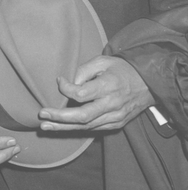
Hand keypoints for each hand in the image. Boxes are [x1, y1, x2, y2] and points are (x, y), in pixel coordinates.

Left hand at [39, 55, 153, 130]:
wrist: (148, 83)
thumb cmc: (121, 69)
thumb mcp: (103, 61)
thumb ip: (83, 70)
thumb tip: (68, 82)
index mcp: (109, 86)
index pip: (81, 94)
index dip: (66, 89)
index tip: (59, 81)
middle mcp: (112, 104)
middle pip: (82, 116)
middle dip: (59, 117)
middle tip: (42, 114)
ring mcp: (115, 117)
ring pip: (86, 126)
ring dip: (63, 127)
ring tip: (45, 126)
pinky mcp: (116, 124)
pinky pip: (93, 128)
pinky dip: (76, 128)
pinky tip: (61, 127)